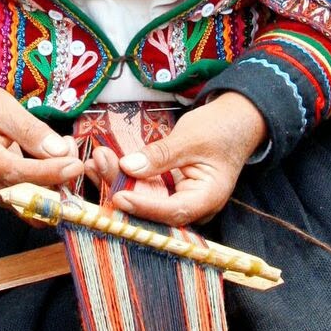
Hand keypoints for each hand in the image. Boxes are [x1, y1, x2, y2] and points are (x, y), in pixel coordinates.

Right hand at [0, 74, 83, 205]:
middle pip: (28, 193)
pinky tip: (54, 162)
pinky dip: (46, 186)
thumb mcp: (4, 107)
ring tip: (64, 150)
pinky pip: (28, 199)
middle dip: (58, 177)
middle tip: (71, 147)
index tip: (75, 165)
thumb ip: (31, 130)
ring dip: (55, 183)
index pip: (19, 174)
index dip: (50, 172)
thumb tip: (59, 151)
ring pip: (32, 201)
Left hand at [111, 92, 265, 226]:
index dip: (144, 206)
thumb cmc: (221, 127)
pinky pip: (144, 186)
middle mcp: (193, 205)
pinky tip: (102, 163)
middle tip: (97, 164)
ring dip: (117, 180)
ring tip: (93, 162)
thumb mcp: (191, 138)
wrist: (237, 119)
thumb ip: (161, 155)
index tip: (118, 196)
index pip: (173, 211)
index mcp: (208, 199)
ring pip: (144, 196)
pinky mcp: (169, 187)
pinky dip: (125, 174)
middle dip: (122, 187)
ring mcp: (180, 197)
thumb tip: (128, 166)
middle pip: (153, 206)